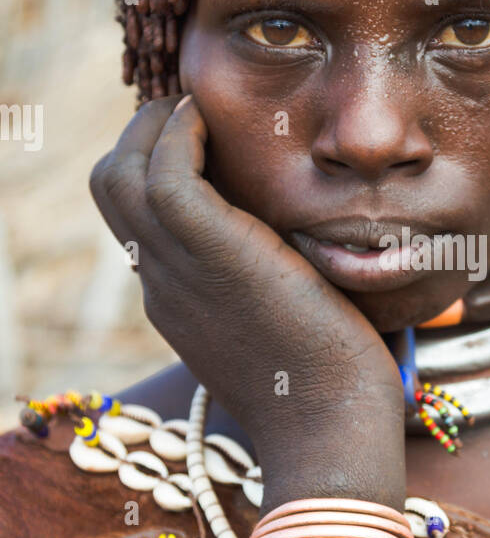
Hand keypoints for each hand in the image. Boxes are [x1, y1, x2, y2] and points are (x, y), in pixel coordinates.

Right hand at [89, 96, 405, 500]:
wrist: (331, 430)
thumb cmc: (331, 385)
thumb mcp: (287, 325)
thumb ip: (272, 283)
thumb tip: (303, 246)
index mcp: (177, 299)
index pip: (136, 216)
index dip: (157, 166)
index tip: (200, 137)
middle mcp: (163, 283)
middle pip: (110, 187)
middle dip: (141, 134)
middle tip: (192, 112)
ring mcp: (179, 271)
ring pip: (119, 174)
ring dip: (155, 125)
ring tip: (198, 107)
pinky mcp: (214, 257)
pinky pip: (165, 174)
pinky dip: (179, 134)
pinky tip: (212, 121)